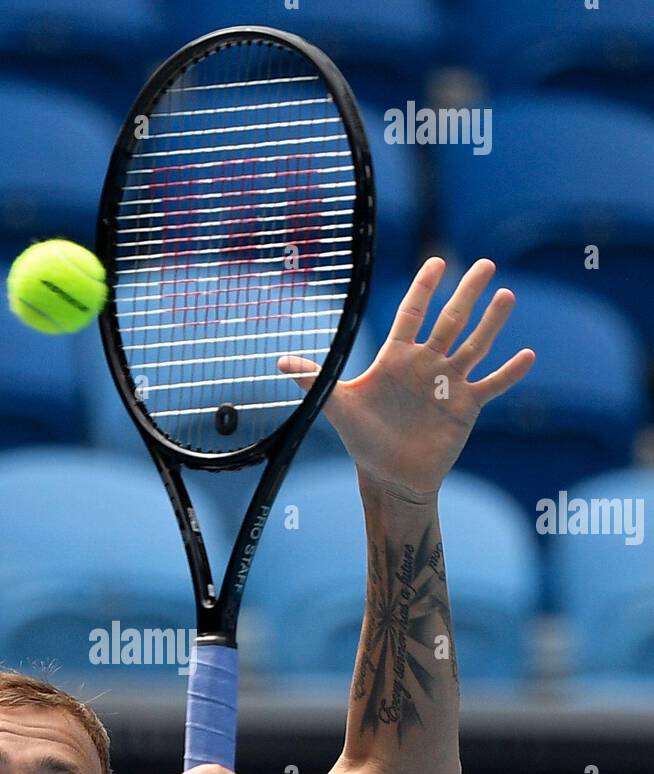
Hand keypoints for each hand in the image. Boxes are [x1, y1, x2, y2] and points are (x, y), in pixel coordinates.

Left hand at [278, 257, 535, 498]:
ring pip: (474, 346)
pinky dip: (508, 373)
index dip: (423, 288)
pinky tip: (528, 355)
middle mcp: (426, 363)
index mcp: (397, 357)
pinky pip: (491, 386)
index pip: (412, 314)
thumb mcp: (337, 406)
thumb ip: (314, 380)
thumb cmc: (364, 438)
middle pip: (450, 321)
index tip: (436, 262)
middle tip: (485, 265)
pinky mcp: (466, 407)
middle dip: (466, 294)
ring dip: (491, 324)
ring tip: (507, 296)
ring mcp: (449, 383)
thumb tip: (279, 361)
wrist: (389, 475)